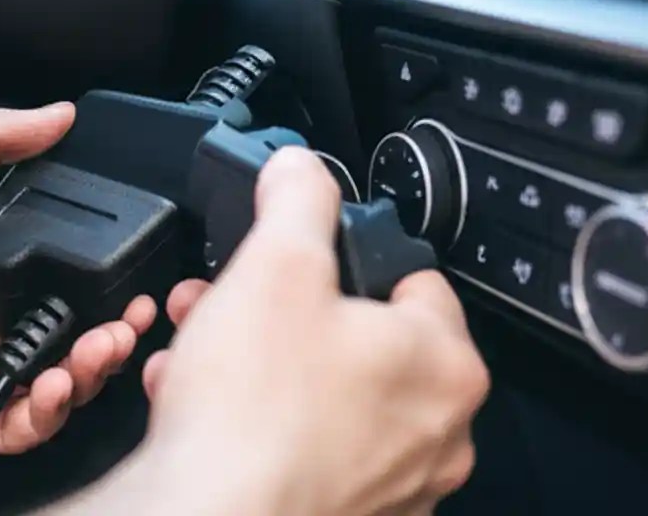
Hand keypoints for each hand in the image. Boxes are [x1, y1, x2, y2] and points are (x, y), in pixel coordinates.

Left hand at [0, 105, 155, 451]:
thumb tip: (54, 115)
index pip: (59, 274)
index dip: (101, 280)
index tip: (133, 272)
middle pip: (67, 333)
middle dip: (112, 331)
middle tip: (135, 318)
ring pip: (52, 382)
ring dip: (89, 371)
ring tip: (100, 349)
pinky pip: (12, 428)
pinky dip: (44, 417)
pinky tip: (54, 388)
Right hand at [133, 148, 487, 514]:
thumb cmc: (253, 414)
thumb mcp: (276, 266)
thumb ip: (298, 200)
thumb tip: (301, 167)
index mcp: (443, 365)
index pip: (413, 278)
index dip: (345, 255)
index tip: (301, 256)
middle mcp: (434, 433)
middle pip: (360, 340)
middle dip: (283, 311)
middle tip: (234, 302)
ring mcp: (391, 486)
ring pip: (325, 395)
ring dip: (262, 365)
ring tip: (203, 354)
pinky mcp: (343, 515)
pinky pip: (303, 447)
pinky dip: (258, 423)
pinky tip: (203, 409)